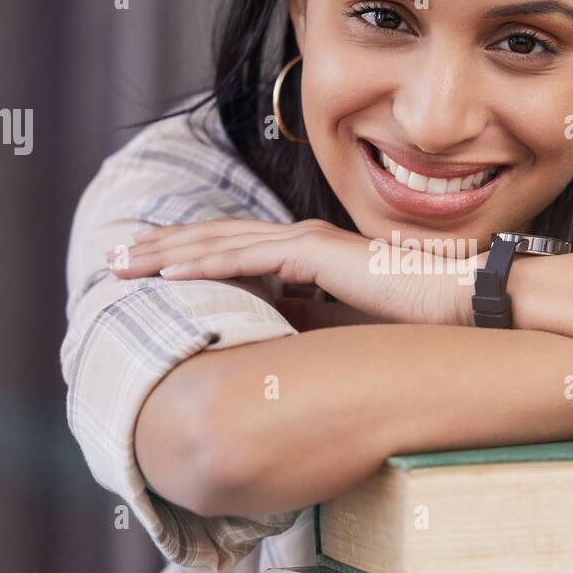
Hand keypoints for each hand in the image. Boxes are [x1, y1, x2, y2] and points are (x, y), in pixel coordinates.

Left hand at [107, 217, 479, 326]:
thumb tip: (270, 333)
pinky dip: (204, 263)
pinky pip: (248, 259)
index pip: (231, 250)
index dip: (184, 256)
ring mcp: (305, 242)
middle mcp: (298, 239)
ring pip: (219, 243)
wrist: (459, 301)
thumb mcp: (344, 322)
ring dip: (166, 252)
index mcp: (304, 253)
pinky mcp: (315, 254)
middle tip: (113, 259)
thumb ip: (307, 319)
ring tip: (123, 263)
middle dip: (158, 247)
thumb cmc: (413, 316)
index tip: (144, 269)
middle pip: (213, 240)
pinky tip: (167, 273)